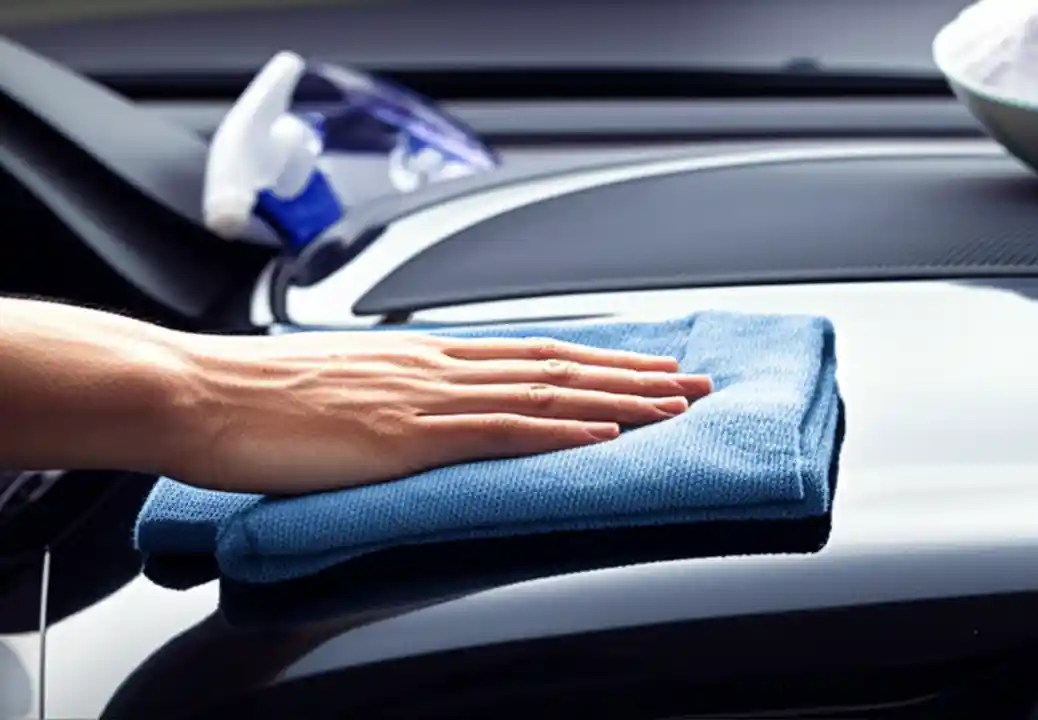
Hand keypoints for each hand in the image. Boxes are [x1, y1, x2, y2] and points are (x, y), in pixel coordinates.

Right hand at [163, 330, 711, 494]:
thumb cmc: (254, 395)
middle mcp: (437, 369)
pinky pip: (497, 430)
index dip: (600, 361)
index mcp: (423, 359)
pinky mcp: (403, 437)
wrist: (194, 392)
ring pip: (545, 392)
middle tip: (695, 382)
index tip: (648, 366)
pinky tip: (602, 433)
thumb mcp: (340, 389)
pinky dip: (558, 430)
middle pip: (558, 366)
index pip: (533, 353)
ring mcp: (424, 400)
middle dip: (635, 376)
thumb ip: (394, 398)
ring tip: (675, 405)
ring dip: (619, 399)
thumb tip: (424, 416)